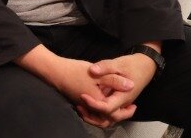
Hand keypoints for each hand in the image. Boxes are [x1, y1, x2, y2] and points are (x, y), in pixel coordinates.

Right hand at [15, 45, 135, 127]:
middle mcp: (91, 108)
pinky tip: (105, 98)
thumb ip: (114, 80)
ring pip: (101, 116)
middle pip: (108, 119)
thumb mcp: (98, 73)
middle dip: (120, 115)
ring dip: (110, 113)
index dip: (126, 111)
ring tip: (119, 104)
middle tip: (130, 108)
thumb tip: (131, 86)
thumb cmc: (75, 71)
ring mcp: (85, 107)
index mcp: (97, 102)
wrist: (56, 72)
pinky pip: (94, 112)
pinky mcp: (81, 103)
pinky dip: (101, 109)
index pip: (115, 114)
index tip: (134, 105)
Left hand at [79, 53, 156, 125]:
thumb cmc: (133, 65)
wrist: (145, 66)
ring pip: (108, 118)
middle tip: (79, 106)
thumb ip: (105, 66)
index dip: (94, 104)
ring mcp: (121, 104)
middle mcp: (123, 103)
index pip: (108, 107)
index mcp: (124, 96)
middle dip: (92, 116)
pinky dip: (98, 112)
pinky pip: (109, 112)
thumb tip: (92, 70)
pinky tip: (88, 104)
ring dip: (95, 117)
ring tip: (81, 108)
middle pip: (108, 118)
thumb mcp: (119, 63)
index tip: (83, 96)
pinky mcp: (118, 101)